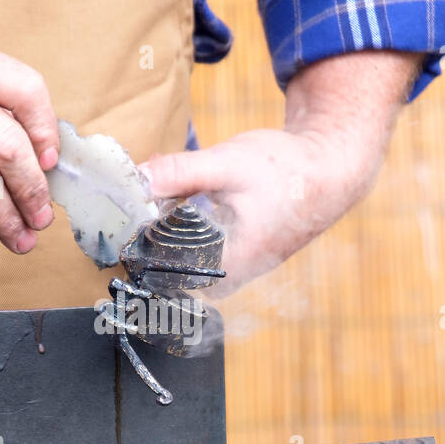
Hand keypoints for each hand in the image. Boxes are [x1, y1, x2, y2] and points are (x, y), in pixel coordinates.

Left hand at [140, 50, 422, 291]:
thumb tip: (137, 179)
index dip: (134, 252)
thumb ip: (182, 173)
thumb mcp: (229, 165)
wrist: (329, 171)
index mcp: (229, 266)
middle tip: (119, 218)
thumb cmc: (286, 170)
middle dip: (142, 247)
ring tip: (141, 212)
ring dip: (158, 242)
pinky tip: (166, 210)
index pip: (162, 275)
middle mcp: (230, 278)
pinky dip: (176, 236)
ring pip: (179, 266)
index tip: (114, 227)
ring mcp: (233, 272)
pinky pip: (192, 257)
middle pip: (167, 273)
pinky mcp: (233, 259)